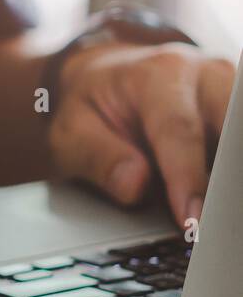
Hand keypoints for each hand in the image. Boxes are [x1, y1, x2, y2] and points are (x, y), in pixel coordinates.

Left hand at [47, 42, 235, 227]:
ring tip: (217, 216)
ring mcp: (229, 90)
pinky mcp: (239, 111)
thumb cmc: (92, 105)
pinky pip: (238, 146)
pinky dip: (230, 174)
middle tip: (215, 222)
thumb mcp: (71, 130)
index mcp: (157, 74)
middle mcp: (204, 76)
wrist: (106, 79)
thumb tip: (135, 185)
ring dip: (229, 178)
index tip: (191, 220)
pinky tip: (219, 199)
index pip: (180, 131)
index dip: (187, 180)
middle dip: (225, 179)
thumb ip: (97, 156)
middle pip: (231, 132)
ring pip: (239, 140)